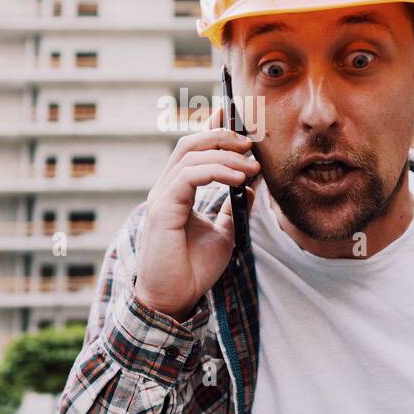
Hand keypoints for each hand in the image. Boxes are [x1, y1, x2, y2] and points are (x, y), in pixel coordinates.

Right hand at [134, 105, 258, 321]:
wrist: (175, 300)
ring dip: (225, 155)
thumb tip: (250, 186)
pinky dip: (216, 171)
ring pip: (190, 155)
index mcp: (177, 192)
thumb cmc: (193, 270)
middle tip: (251, 143)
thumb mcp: (224, 233)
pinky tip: (239, 178)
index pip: (193, 150)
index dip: (212, 128)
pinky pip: (188, 176)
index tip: (233, 113)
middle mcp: (166, 189)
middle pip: (189, 144)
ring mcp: (162, 198)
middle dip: (222, 136)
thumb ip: (233, 208)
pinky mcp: (163, 210)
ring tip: (251, 166)